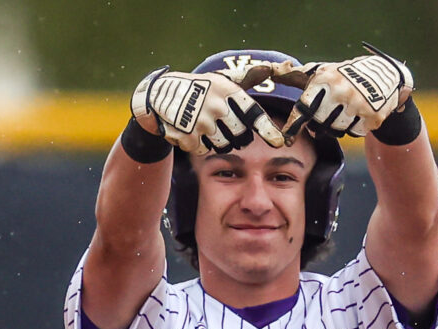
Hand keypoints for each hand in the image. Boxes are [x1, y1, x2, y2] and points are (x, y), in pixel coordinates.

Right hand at [130, 64, 284, 154]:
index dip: (267, 129)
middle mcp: (216, 105)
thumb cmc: (197, 88)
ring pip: (223, 145)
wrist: (157, 96)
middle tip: (221, 125)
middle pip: (240, 135)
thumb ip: (244, 78)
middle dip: (235, 135)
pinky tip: (189, 131)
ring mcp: (201, 122)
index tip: (280, 142)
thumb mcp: (219, 78)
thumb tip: (268, 68)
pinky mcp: (188, 136)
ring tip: (203, 126)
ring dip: (216, 140)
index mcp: (226, 90)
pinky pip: (203, 150)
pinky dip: (198, 144)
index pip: (252, 113)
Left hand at [274, 43, 413, 139]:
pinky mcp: (373, 116)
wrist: (383, 75)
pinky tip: (358, 114)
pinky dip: (354, 128)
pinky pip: (354, 133)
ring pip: (337, 131)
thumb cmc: (342, 75)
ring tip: (344, 111)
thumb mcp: (320, 72)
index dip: (294, 125)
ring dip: (337, 126)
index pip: (305, 108)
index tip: (286, 139)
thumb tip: (270, 72)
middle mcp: (341, 91)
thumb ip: (295, 76)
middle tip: (328, 113)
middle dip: (320, 123)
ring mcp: (358, 104)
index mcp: (325, 80)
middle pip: (320, 124)